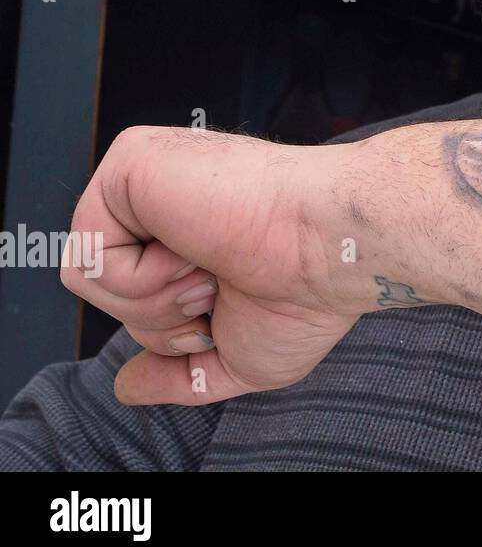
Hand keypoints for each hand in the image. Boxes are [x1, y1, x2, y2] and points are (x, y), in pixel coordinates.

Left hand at [60, 125, 414, 405]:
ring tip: (209, 270)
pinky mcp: (131, 160)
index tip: (226, 308)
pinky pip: (89, 250)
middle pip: (100, 289)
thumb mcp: (241, 360)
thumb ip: (180, 375)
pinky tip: (197, 252)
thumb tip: (126, 386)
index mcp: (191, 232)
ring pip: (87, 274)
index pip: (129, 293)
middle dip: (158, 319)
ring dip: (153, 299)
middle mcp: (165, 200)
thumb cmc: (306, 293)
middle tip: (218, 290)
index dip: (169, 325)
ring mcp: (147, 177)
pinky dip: (143, 275)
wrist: (330, 249)